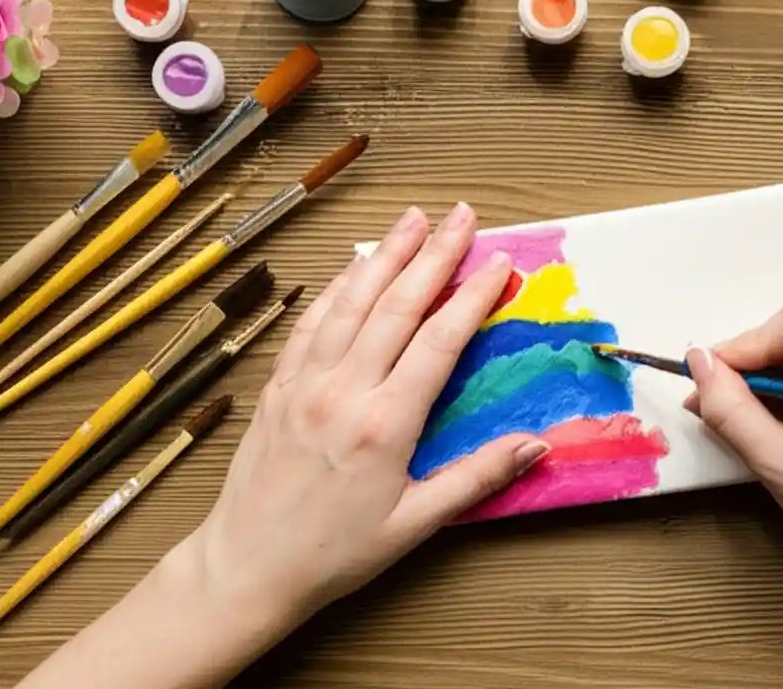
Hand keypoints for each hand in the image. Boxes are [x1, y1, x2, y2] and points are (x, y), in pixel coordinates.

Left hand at [185, 203, 548, 624]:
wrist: (246, 567)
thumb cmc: (334, 554)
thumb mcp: (415, 525)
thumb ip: (476, 478)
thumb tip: (536, 445)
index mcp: (384, 424)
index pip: (439, 341)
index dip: (473, 296)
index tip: (500, 262)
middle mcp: (343, 390)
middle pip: (396, 305)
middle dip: (434, 255)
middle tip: (463, 216)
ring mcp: (304, 382)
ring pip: (350, 301)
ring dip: (385, 255)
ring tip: (412, 219)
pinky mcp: (277, 386)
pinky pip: (311, 322)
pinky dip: (337, 287)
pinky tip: (354, 267)